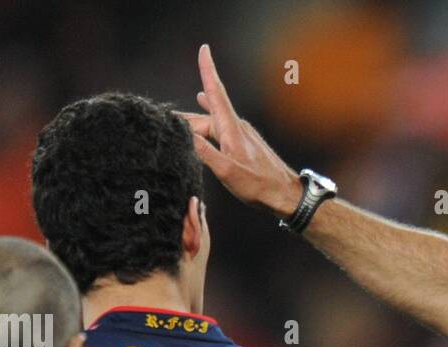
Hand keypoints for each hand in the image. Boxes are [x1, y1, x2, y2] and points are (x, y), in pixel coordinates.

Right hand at [182, 44, 302, 217]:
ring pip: (211, 124)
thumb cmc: (259, 186)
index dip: (208, 70)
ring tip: (175, 120)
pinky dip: (207, 122)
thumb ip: (204, 152)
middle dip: (183, 118)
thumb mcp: (227, 171)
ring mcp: (241, 135)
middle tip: (161, 120)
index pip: (216, 93)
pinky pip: (219, 129)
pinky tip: (203, 109)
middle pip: (205, 115)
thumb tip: (182, 134)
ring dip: (193, 123)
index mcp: (231, 129)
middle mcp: (236, 127)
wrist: (286, 196)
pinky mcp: (243, 144)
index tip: (204, 49)